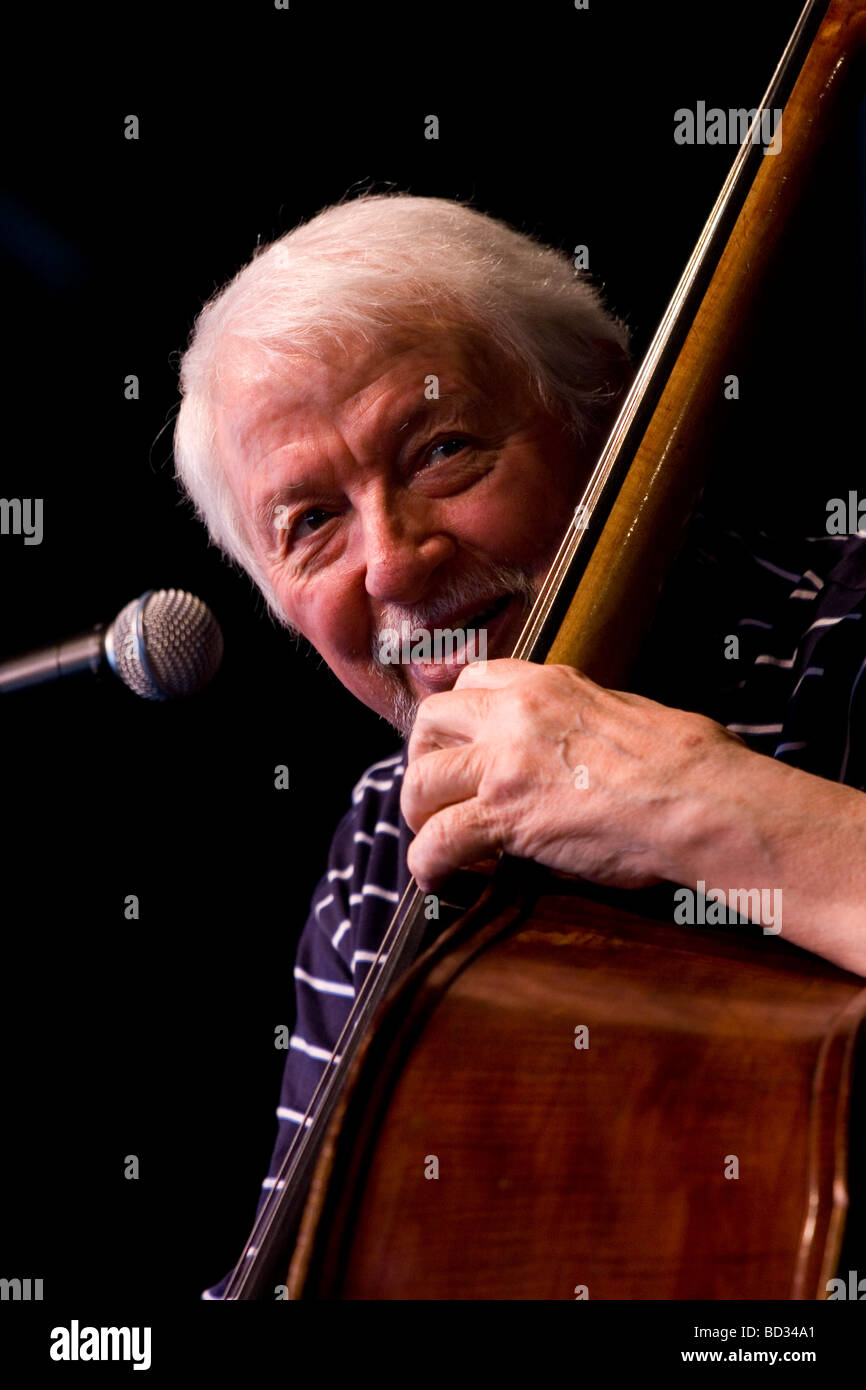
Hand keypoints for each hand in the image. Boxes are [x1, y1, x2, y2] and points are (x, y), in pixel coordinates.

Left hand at [401, 658, 745, 890]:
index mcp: (548, 685)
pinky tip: (434, 878)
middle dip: (422, 758)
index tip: (458, 745)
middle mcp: (515, 713)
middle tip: (435, 792)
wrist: (701, 799)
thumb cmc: (686, 763)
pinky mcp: (504, 814)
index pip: (473, 680)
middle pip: (430, 721)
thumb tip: (570, 745)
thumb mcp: (626, 712)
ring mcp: (504, 762)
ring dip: (418, 814)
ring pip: (420, 780)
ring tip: (430, 838)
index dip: (457, 718)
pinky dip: (426, 862)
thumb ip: (580, 719)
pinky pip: (438, 838)